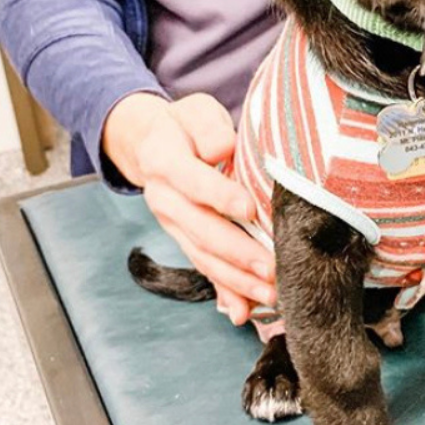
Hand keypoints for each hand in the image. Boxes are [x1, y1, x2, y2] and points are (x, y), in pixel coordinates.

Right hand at [102, 92, 276, 324]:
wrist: (153, 143)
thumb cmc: (186, 125)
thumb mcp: (196, 112)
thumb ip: (209, 128)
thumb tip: (223, 150)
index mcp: (164, 160)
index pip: (192, 180)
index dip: (219, 195)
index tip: (249, 208)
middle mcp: (164, 198)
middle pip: (200, 229)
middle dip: (238, 252)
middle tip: (271, 268)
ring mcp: (173, 224)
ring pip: (203, 256)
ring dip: (237, 280)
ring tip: (271, 295)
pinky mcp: (184, 240)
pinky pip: (204, 268)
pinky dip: (224, 292)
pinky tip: (243, 312)